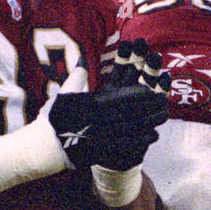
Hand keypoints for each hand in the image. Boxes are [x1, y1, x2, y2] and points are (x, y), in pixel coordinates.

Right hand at [48, 39, 168, 171]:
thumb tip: (81, 59)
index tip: (151, 89)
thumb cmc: (54, 117)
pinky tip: (153, 135)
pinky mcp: (104, 150)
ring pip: (134, 127)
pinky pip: (128, 144)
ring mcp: (104, 135)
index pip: (122, 96)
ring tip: (164, 116)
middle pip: (133, 111)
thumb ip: (77, 76)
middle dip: (150, 105)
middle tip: (164, 100)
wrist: (46, 146)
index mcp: (93, 103)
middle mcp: (102, 119)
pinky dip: (142, 139)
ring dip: (151, 121)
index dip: (139, 93)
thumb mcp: (65, 93)